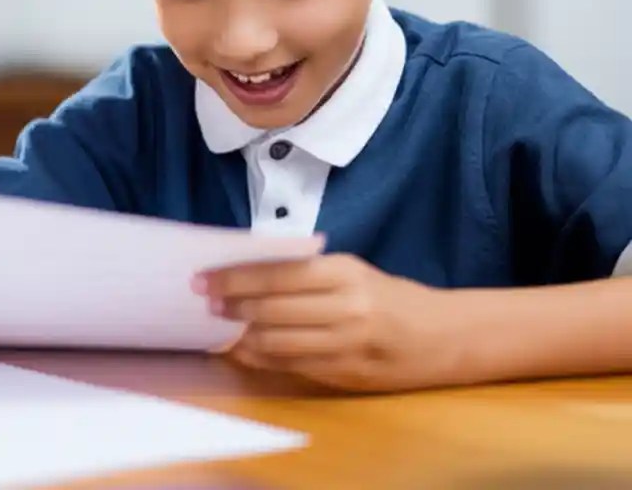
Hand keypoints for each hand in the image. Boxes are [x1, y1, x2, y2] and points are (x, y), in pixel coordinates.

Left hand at [194, 254, 456, 391]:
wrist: (443, 337)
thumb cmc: (388, 297)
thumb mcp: (353, 272)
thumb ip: (306, 274)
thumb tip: (245, 275)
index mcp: (345, 273)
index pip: (278, 274)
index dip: (235, 279)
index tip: (203, 279)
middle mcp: (346, 308)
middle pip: (272, 309)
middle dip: (232, 307)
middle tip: (204, 304)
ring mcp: (346, 344)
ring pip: (277, 342)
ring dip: (240, 337)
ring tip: (216, 328)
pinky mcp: (344, 373)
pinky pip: (291, 365)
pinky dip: (261, 358)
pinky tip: (242, 350)